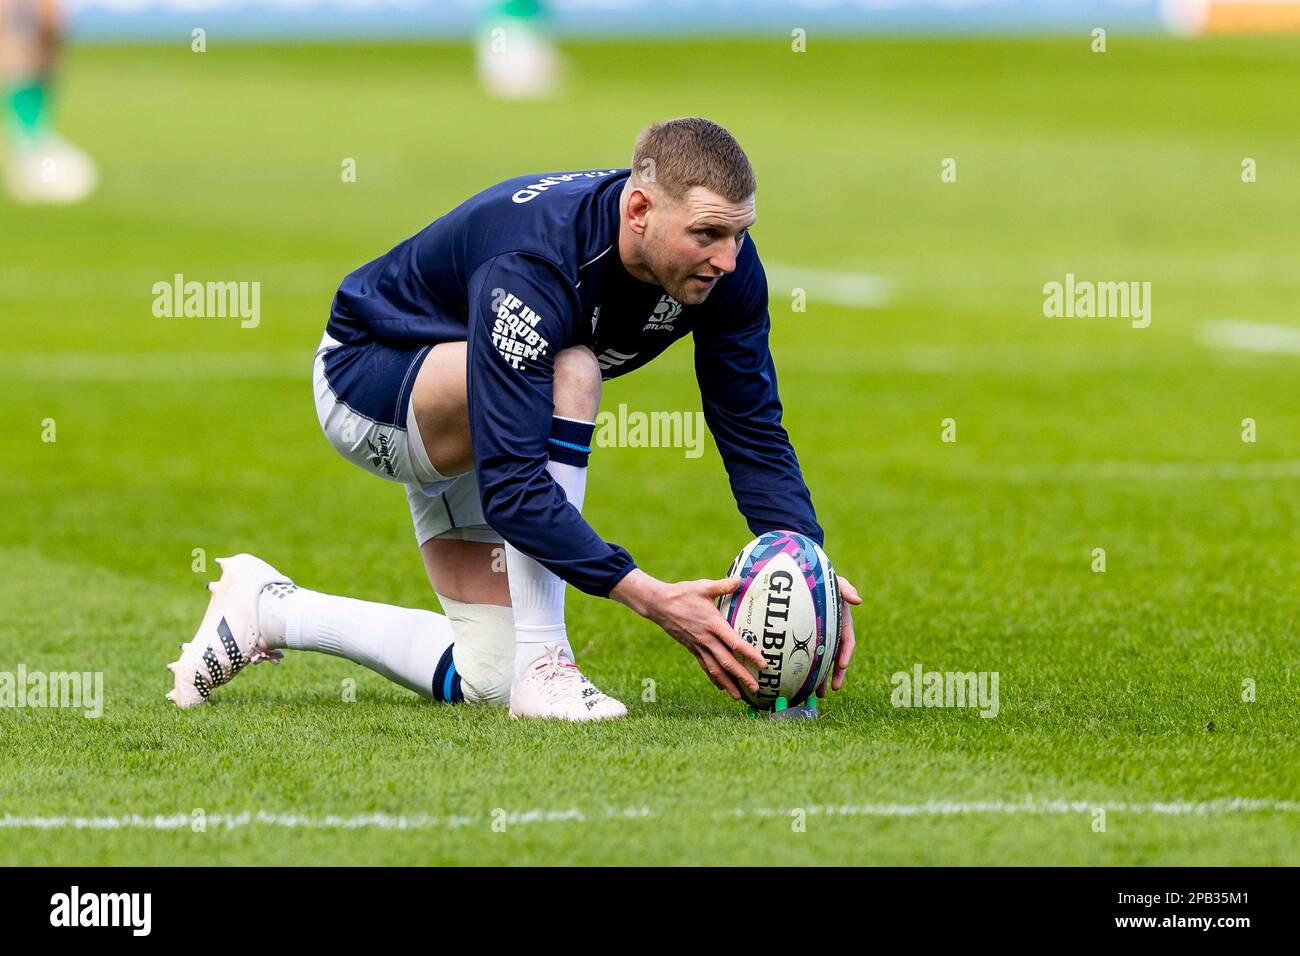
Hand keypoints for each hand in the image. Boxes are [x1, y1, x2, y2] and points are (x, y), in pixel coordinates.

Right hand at [610, 570, 765, 698]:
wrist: (659, 604)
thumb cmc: (682, 594)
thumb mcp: (703, 587)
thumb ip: (723, 585)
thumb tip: (741, 579)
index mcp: (713, 624)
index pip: (735, 643)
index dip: (750, 654)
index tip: (763, 664)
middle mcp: (707, 639)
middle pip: (727, 662)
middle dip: (742, 677)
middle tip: (756, 688)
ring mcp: (698, 646)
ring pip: (715, 670)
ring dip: (728, 684)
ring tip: (739, 697)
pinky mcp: (692, 649)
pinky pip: (705, 667)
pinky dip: (714, 678)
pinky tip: (721, 687)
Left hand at [816, 575, 859, 697]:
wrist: (807, 577)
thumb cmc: (824, 579)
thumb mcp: (837, 581)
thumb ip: (846, 588)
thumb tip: (858, 600)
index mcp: (843, 622)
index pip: (847, 642)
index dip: (846, 654)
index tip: (842, 665)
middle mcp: (833, 633)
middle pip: (836, 658)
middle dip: (835, 674)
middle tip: (831, 689)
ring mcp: (821, 637)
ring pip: (823, 661)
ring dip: (821, 677)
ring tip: (816, 695)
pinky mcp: (807, 638)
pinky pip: (808, 655)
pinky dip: (806, 668)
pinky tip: (800, 681)